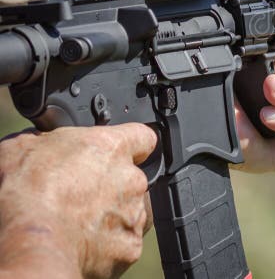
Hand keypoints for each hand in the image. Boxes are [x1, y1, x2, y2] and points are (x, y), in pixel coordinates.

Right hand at [0, 124, 156, 278]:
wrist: (31, 242)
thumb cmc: (25, 193)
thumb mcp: (24, 147)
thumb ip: (49, 142)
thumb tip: (42, 143)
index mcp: (112, 147)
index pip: (143, 137)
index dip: (131, 145)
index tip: (117, 154)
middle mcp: (131, 178)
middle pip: (131, 179)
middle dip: (111, 187)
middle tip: (80, 196)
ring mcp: (134, 214)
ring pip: (129, 211)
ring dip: (110, 215)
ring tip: (76, 222)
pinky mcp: (129, 246)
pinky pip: (122, 242)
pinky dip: (107, 245)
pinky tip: (81, 243)